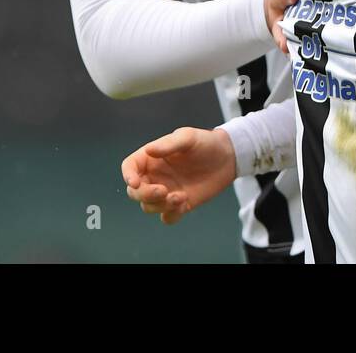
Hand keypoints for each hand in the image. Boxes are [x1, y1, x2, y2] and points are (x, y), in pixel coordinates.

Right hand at [121, 126, 236, 224]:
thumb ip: (168, 145)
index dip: (128, 175)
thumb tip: (148, 151)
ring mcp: (166, 191)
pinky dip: (171, 214)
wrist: (228, 157)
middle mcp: (155, 176)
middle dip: (145, 194)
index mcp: (151, 158)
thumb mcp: (188, 138)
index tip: (135, 182)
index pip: (130, 167)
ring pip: (148, 206)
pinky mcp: (179, 204)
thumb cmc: (205, 143)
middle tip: (163, 191)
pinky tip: (185, 203)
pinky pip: (166, 217)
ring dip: (160, 205)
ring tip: (180, 196)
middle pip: (135, 192)